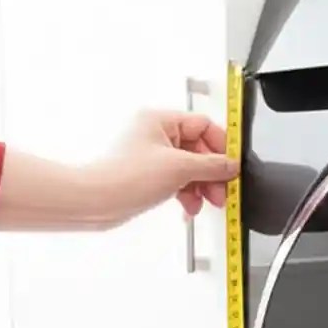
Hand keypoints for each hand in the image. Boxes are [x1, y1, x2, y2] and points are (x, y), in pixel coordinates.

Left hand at [0, 109, 237, 230]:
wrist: (96, 202)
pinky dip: (187, 194)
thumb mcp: (179, 168)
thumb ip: (211, 166)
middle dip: (212, 173)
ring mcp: (151, 156)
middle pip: (198, 149)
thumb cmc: (125, 177)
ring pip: (189, 168)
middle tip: (222, 190)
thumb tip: (231, 165)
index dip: (221, 145)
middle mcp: (155, 134)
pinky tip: (190, 207)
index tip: (232, 165)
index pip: (203, 125)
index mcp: (160, 120)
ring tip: (208, 202)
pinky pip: (177, 181)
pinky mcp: (148, 176)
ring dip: (201, 187)